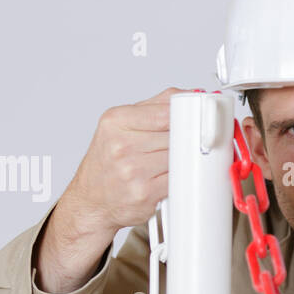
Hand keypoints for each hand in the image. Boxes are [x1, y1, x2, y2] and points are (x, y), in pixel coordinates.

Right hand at [65, 86, 185, 237]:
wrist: (92, 200)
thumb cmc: (106, 163)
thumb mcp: (120, 125)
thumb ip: (154, 107)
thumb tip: (188, 94)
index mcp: (116, 121)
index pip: (167, 111)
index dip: (189, 115)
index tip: (202, 117)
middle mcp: (122, 145)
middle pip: (177, 135)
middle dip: (189, 138)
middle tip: (194, 141)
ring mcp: (133, 170)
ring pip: (181, 156)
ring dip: (188, 159)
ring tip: (180, 159)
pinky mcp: (145, 193)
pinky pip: (178, 180)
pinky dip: (184, 177)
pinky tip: (177, 175)